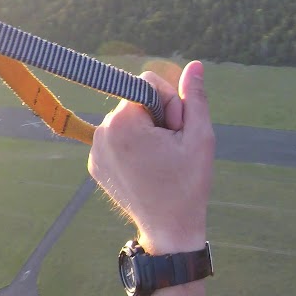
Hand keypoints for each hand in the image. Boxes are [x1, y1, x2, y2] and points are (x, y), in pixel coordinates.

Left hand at [88, 61, 214, 253]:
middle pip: (137, 101)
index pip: (148, 84)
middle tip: (171, 149)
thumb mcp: (200, 138)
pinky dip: (134, 147)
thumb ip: (195, 99)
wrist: (168, 229)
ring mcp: (95, 149)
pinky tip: (147, 169)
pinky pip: (118, 139)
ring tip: (160, 161)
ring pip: (128, 120)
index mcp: (124, 122)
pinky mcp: (95, 164)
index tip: (176, 132)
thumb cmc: (188, 184)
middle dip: (158, 118)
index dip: (171, 104)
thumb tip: (195, 65)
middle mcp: (102, 132)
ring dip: (146, 132)